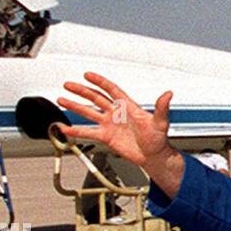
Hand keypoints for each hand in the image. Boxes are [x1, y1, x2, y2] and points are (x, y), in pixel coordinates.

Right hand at [56, 71, 183, 194]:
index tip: (88, 74)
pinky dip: (77, 130)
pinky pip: (88, 132)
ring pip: (89, 112)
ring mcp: (110, 124)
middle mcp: (116, 113)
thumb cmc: (158, 139)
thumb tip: (168, 94)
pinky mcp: (106, 137)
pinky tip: (66, 129)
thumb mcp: (161, 122)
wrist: (154, 156)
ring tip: (61, 100)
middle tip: (68, 85)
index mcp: (127, 106)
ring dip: (75, 106)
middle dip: (81, 91)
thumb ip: (162, 108)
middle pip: (95, 98)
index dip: (100, 81)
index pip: (111, 89)